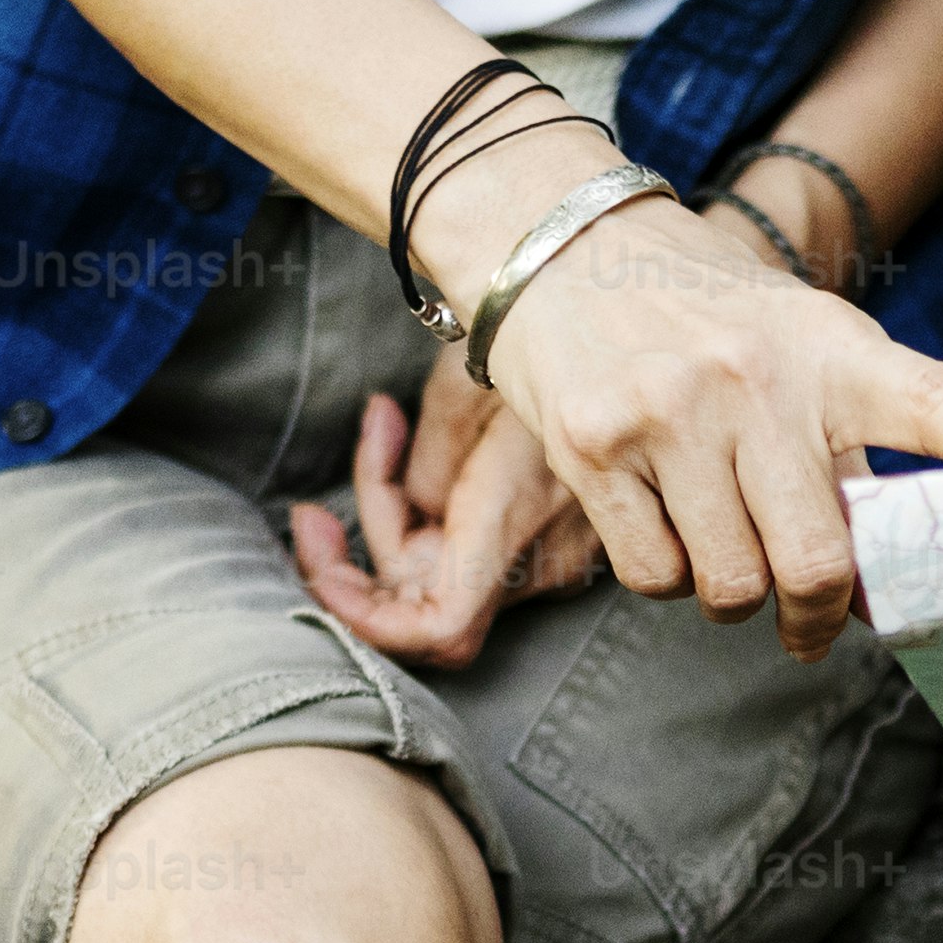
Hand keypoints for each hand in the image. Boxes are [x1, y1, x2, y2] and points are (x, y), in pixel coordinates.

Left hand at [293, 362, 602, 667]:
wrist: (621, 313)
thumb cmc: (535, 331)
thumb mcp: (459, 388)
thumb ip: (421, 476)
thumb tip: (413, 522)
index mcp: (514, 516)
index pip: (440, 629)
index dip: (369, 621)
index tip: (324, 570)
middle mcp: (541, 554)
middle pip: (426, 598)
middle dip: (371, 543)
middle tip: (322, 499)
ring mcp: (558, 552)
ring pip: (449, 572)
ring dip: (399, 514)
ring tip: (386, 423)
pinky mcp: (562, 537)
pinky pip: (481, 549)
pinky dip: (437, 512)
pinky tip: (422, 443)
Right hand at [469, 179, 942, 654]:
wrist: (564, 244)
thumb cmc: (708, 320)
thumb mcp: (800, 345)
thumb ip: (852, 449)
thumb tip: (883, 589)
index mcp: (836, 350)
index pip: (942, 402)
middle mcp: (760, 377)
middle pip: (818, 565)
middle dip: (816, 615)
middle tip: (810, 620)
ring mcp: (674, 411)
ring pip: (731, 587)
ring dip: (732, 595)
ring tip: (720, 539)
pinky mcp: (596, 445)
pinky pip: (655, 577)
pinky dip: (664, 575)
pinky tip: (660, 517)